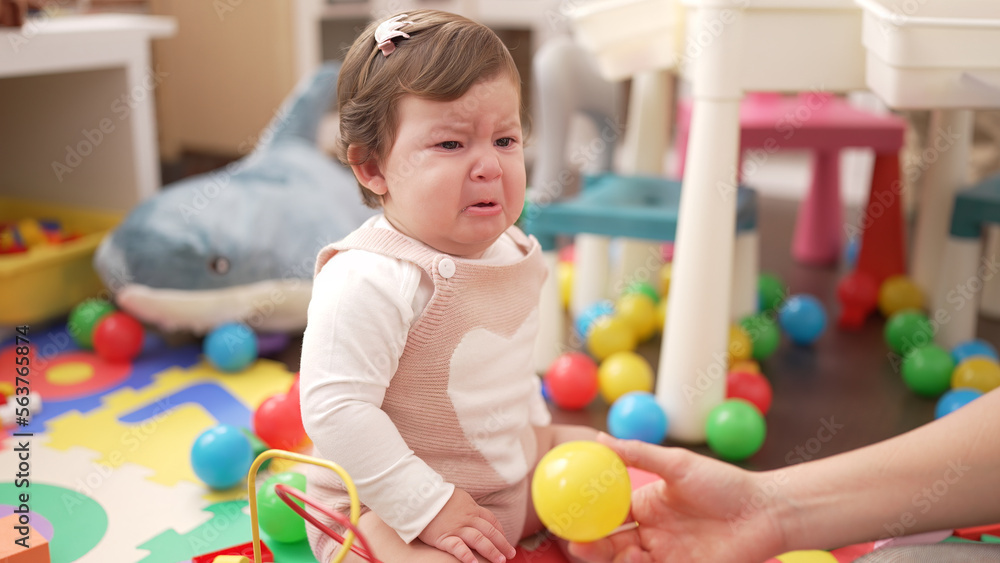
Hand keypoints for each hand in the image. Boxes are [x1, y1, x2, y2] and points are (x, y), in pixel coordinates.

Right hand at [419, 487, 516, 562]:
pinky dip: (466, 555)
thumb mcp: (457, 496)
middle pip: (489, 532)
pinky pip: (458, 547)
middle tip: (510, 554)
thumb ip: (466, 506)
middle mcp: (467, 518)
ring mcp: (456, 528)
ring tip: (500, 561)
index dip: (500, 531)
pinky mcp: (443, 537)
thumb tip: (473, 511)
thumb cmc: (436, 496)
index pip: (491, 520)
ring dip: (491, 551)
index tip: (505, 540)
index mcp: (471, 508)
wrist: (418, 495)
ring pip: (479, 540)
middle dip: (502, 544)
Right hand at [568, 433, 787, 562]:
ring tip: (625, 553)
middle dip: (588, 548)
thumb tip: (600, 438)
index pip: (605, 514)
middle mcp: (650, 533)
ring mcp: (665, 555)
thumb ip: (638, 454)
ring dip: (613, 561)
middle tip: (577, 544)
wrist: (765, 513)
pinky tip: (639, 560)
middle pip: (608, 544)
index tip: (564, 516)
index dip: (583, 518)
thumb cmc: (725, 484)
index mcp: (645, 505)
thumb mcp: (677, 464)